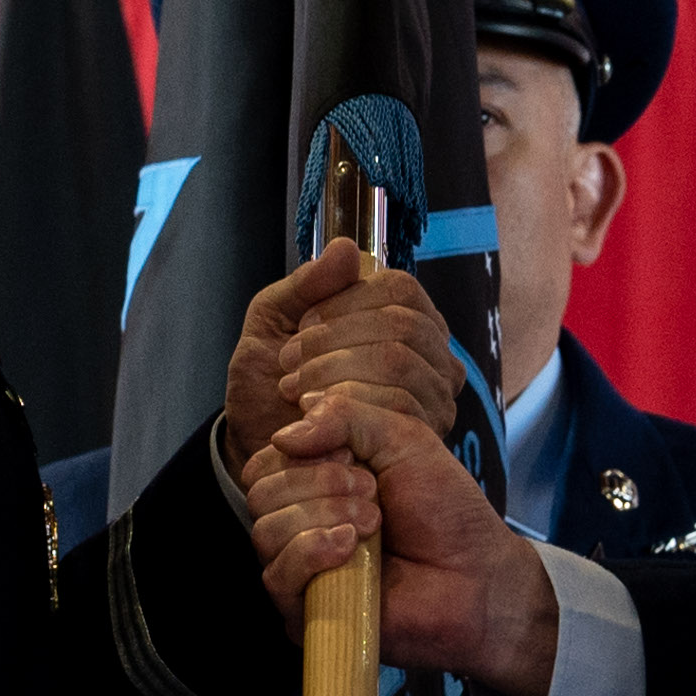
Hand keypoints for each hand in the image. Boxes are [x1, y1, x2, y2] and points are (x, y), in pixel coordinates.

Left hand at [225, 240, 462, 464]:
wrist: (260, 447)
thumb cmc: (269, 384)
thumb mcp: (272, 322)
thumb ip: (306, 285)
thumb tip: (345, 248)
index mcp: (401, 317)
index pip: (400, 288)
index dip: (346, 302)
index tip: (302, 326)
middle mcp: (430, 354)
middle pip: (404, 323)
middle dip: (336, 340)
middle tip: (290, 364)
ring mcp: (435, 397)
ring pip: (400, 362)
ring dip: (336, 373)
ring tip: (297, 393)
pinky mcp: (425, 438)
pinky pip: (399, 407)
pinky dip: (349, 405)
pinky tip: (316, 417)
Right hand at [242, 394, 561, 695]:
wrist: (477, 576)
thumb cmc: (445, 509)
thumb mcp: (401, 438)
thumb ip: (344, 416)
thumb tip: (284, 434)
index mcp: (315, 484)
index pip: (268, 459)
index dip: (304, 450)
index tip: (355, 457)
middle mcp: (300, 525)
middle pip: (260, 491)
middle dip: (318, 482)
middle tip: (372, 492)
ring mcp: (300, 571)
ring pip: (265, 531)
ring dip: (322, 515)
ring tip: (373, 523)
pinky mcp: (305, 613)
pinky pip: (277, 576)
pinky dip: (312, 552)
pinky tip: (350, 549)